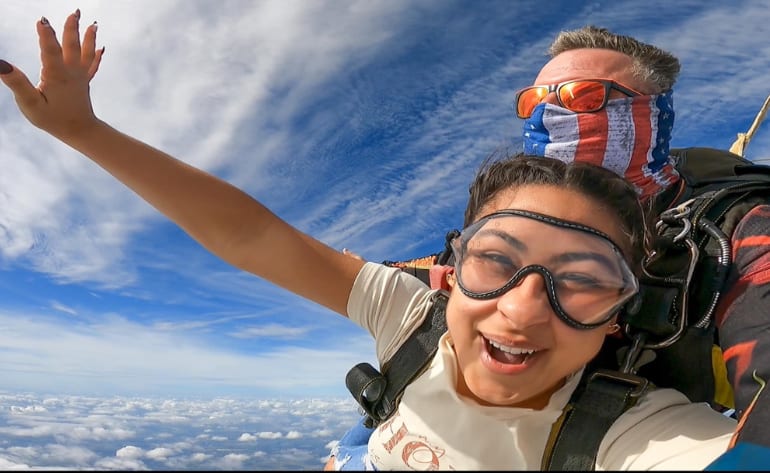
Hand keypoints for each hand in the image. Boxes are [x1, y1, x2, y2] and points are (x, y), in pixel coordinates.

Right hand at [0, 10, 104, 139]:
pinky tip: (101, 48)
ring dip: (89, 37)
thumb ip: (17, 84)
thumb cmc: (53, 120)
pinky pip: (92, 66)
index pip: (50, 51)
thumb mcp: (30, 105)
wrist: (80, 132)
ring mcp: (81, 77)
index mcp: (57, 76)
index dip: (46, 35)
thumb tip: (2, 64)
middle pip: (73, 46)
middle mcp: (72, 73)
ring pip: (86, 53)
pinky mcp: (85, 83)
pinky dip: (96, 56)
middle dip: (72, 28)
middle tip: (76, 12)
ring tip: (93, 24)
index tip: (42, 20)